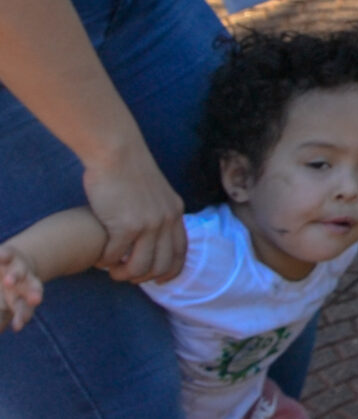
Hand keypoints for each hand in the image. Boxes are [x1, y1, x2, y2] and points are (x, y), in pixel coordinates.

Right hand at [0, 243, 40, 329]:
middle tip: (36, 300)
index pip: (25, 309)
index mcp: (24, 297)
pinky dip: (2, 255)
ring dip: (15, 276)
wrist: (13, 259)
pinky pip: (6, 254)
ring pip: (19, 272)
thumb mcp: (6, 306)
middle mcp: (25, 282)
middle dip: (33, 295)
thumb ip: (0, 319)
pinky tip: (0, 256)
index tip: (18, 327)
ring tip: (9, 281)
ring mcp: (17, 267)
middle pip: (31, 289)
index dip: (22, 317)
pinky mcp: (8, 254)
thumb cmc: (7, 291)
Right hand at [83, 144, 184, 284]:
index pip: (181, 252)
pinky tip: (99, 256)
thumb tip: (153, 237)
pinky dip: (105, 262)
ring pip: (139, 267)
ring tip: (112, 269)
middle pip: (161, 265)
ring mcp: (148, 224)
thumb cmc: (130, 171)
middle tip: (125, 274)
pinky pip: (114, 257)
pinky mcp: (125, 225)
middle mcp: (166, 220)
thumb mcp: (156, 193)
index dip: (171, 271)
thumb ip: (158, 213)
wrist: (117, 152)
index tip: (159, 281)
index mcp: (175, 212)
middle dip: (143, 277)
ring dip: (123, 274)